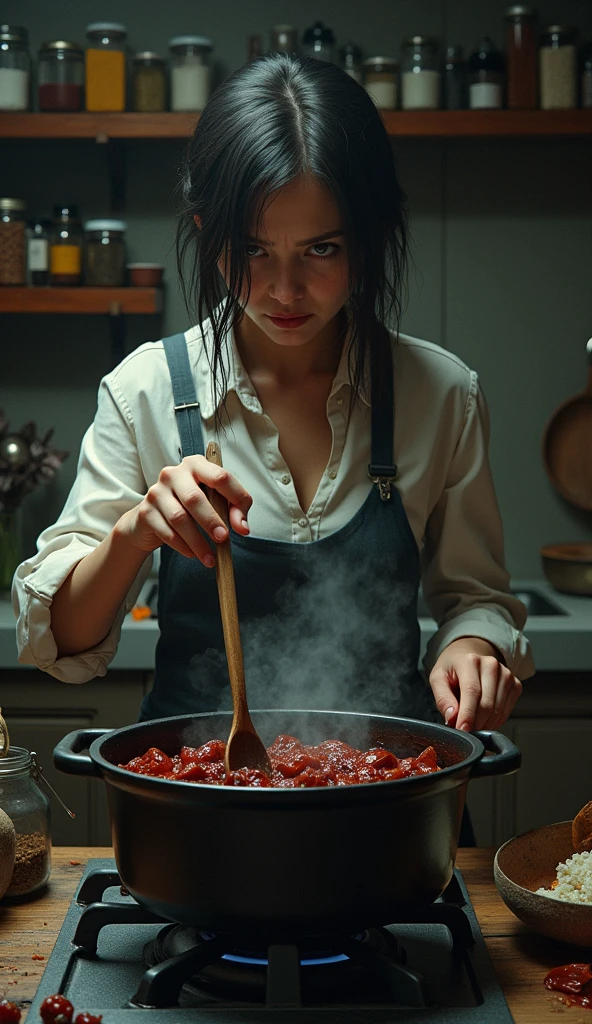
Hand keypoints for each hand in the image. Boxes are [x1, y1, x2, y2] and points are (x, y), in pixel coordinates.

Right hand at [115, 455, 251, 566]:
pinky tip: (193, 554)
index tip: (242, 525)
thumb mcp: (213, 502)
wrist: (151, 518)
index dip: (235, 500)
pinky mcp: (146, 513)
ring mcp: (156, 492)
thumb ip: (233, 510)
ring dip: (197, 541)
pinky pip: (167, 533)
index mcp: (196, 465)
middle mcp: (173, 474)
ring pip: (179, 518)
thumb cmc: (189, 507)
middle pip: (194, 497)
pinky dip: (183, 547)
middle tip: (223, 539)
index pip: (220, 476)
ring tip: (210, 558)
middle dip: (211, 521)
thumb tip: (243, 527)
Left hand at [429, 637, 521, 731]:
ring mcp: (506, 674)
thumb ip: (442, 699)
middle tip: (465, 731)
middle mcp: (491, 665)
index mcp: (470, 661)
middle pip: (487, 704)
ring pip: (498, 710)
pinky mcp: (515, 684)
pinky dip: (494, 721)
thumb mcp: (438, 679)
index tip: (463, 730)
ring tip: (472, 724)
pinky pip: (506, 712)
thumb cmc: (452, 668)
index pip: (472, 691)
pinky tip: (484, 719)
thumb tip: (452, 717)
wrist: (469, 655)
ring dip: (485, 724)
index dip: (468, 714)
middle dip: (475, 723)